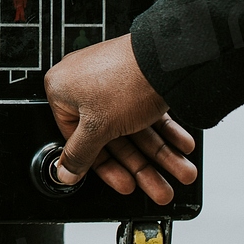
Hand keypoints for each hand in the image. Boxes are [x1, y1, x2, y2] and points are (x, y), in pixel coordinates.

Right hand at [43, 34, 197, 204]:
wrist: (165, 56)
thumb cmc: (125, 80)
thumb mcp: (96, 128)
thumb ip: (79, 154)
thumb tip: (64, 172)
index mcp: (62, 90)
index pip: (78, 140)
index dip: (104, 166)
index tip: (123, 183)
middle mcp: (85, 84)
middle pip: (112, 138)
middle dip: (142, 166)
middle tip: (159, 187)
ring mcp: (112, 81)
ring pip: (134, 128)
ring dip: (160, 154)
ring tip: (180, 170)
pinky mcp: (136, 79)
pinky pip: (147, 113)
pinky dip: (165, 132)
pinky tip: (181, 148)